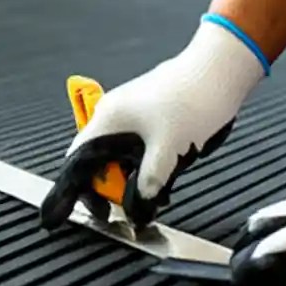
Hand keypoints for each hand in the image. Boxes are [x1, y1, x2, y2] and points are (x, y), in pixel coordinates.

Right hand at [39, 15, 268, 230]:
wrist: (221, 69)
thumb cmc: (193, 99)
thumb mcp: (168, 152)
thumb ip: (147, 185)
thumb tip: (136, 210)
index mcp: (108, 121)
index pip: (75, 163)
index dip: (68, 192)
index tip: (64, 216)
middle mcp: (113, 118)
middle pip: (95, 163)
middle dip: (107, 190)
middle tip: (121, 212)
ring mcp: (130, 116)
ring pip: (117, 158)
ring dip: (128, 181)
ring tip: (149, 198)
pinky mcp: (148, 118)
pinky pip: (134, 150)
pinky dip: (142, 169)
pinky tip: (160, 180)